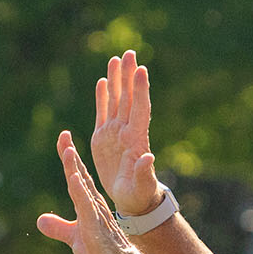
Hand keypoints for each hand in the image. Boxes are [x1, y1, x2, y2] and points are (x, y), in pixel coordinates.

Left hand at [37, 130, 138, 253]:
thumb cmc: (101, 253)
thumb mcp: (74, 238)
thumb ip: (58, 227)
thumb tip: (40, 220)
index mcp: (87, 203)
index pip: (77, 176)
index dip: (69, 158)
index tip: (63, 139)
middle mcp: (91, 203)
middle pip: (79, 174)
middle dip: (70, 154)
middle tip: (63, 135)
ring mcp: (93, 212)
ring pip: (82, 186)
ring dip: (73, 167)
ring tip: (67, 150)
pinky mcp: (94, 225)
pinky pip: (86, 205)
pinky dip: (79, 191)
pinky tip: (74, 179)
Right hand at [91, 49, 161, 215]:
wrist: (131, 200)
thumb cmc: (139, 195)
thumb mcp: (141, 186)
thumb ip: (144, 172)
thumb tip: (149, 158)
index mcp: (136, 140)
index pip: (140, 109)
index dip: (141, 90)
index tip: (142, 69)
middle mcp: (126, 131)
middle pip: (128, 98)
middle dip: (128, 76)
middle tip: (129, 53)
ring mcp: (115, 133)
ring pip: (116, 100)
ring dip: (117, 80)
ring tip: (116, 59)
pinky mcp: (103, 138)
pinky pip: (103, 112)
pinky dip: (103, 97)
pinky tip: (103, 81)